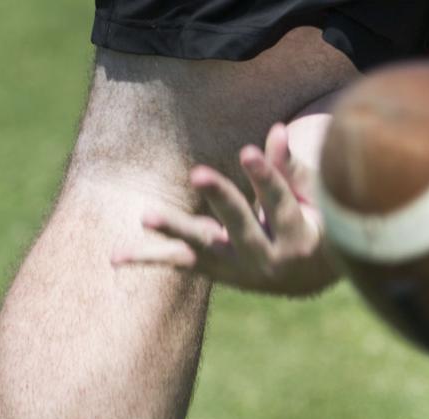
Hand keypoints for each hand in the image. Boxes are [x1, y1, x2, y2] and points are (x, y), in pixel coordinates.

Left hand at [112, 123, 339, 295]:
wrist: (307, 278)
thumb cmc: (314, 224)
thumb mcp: (312, 200)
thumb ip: (290, 169)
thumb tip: (277, 129)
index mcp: (300, 238)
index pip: (280, 204)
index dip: (265, 177)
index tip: (248, 151)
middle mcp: (268, 259)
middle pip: (240, 227)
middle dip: (220, 199)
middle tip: (198, 172)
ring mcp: (239, 269)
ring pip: (205, 247)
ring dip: (176, 230)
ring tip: (147, 215)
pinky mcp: (216, 271)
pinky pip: (181, 263)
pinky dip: (148, 258)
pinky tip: (114, 256)